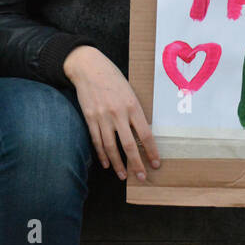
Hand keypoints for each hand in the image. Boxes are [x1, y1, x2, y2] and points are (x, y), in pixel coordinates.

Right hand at [63, 45, 159, 180]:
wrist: (89, 67)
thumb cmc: (113, 78)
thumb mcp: (130, 91)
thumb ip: (135, 110)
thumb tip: (142, 132)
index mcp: (132, 105)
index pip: (145, 134)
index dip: (151, 152)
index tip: (156, 163)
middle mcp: (118, 113)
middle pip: (129, 145)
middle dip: (136, 164)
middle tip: (141, 177)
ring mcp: (102, 117)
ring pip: (111, 147)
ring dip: (118, 164)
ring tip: (123, 175)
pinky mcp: (90, 118)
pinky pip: (97, 141)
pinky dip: (102, 155)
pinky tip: (106, 164)